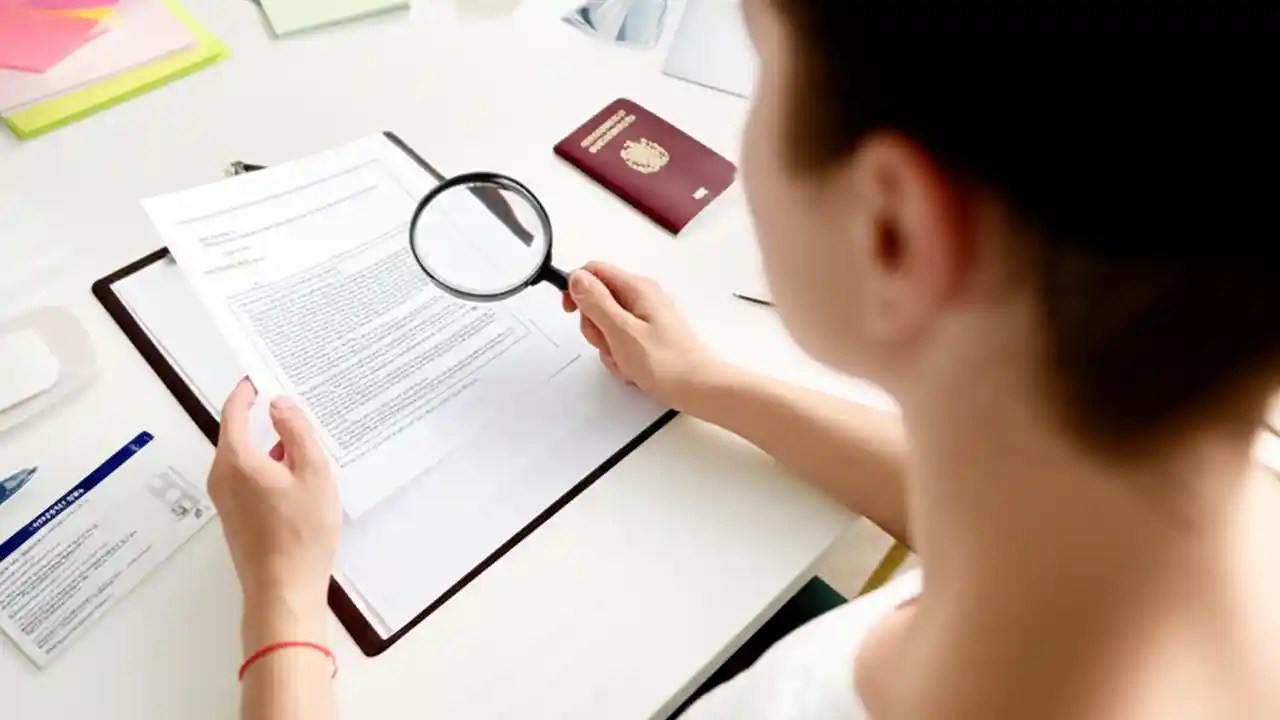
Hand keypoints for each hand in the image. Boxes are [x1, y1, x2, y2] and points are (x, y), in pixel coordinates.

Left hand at [209, 379, 339, 645]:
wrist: (283, 590)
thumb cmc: (302, 534)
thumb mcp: (313, 473)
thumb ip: (296, 432)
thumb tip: (280, 404)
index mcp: (237, 460)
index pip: (234, 412)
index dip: (247, 392)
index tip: (260, 378)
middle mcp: (222, 476)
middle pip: (237, 435)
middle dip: (262, 419)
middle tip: (290, 406)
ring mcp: (225, 499)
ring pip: (245, 459)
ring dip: (269, 447)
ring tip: (303, 443)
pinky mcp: (235, 516)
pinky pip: (247, 479)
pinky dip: (268, 468)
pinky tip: (296, 478)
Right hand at [562, 262, 730, 410]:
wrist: (699, 389)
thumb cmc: (666, 363)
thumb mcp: (621, 331)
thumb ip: (596, 303)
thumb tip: (576, 278)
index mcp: (637, 288)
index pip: (594, 271)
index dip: (576, 289)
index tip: (571, 312)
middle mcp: (643, 297)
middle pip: (598, 299)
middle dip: (594, 326)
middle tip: (609, 343)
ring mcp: (647, 316)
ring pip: (607, 324)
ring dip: (607, 345)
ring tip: (624, 359)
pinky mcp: (649, 335)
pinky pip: (621, 339)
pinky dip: (620, 354)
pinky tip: (632, 367)